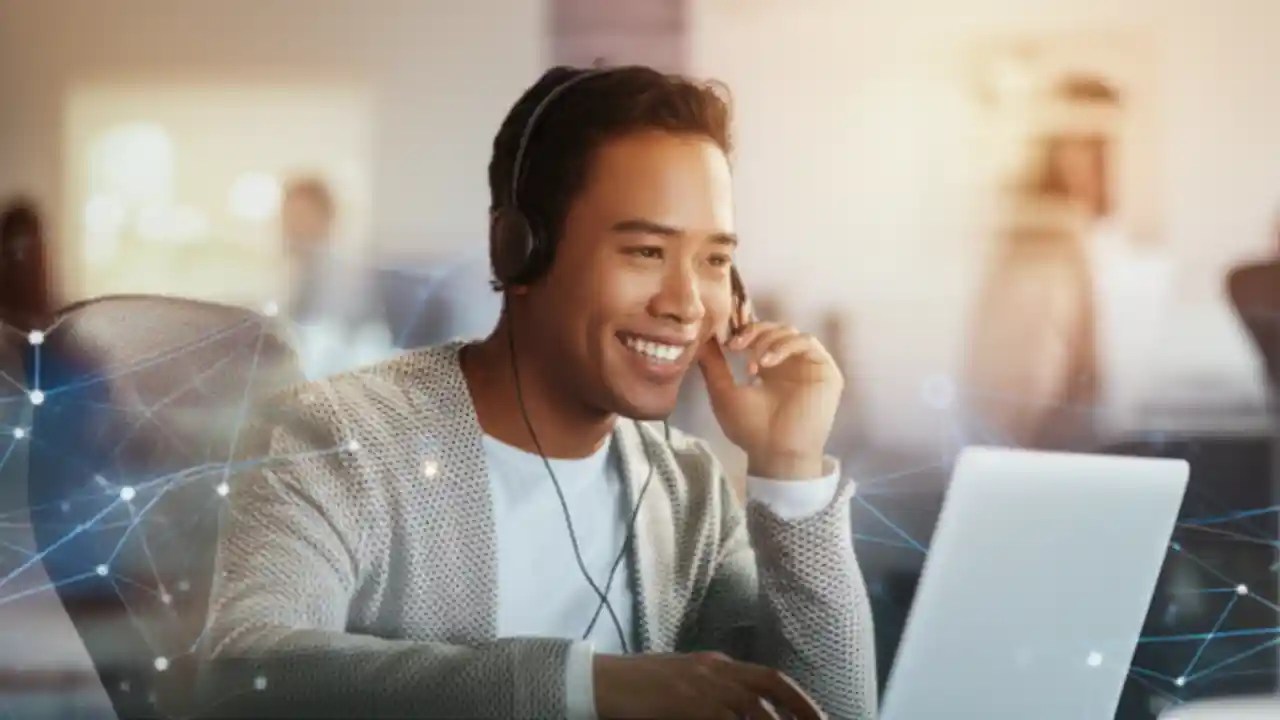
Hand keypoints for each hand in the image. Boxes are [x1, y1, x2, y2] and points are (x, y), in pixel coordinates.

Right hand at [593, 652, 825, 719]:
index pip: (769, 676)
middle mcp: (716, 669)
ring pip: (753, 707)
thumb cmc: (638, 688)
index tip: (819, 717)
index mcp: (717, 664)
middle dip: (801, 708)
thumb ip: (711, 696)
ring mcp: (702, 684)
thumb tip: (739, 711)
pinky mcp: (687, 703)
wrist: (602, 682)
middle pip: (771, 683)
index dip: (798, 697)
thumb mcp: (682, 685)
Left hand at [697, 322, 842, 478]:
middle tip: (737, 345)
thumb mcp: (724, 393)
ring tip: (754, 362)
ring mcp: (809, 366)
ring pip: (791, 332)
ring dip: (769, 339)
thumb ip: (714, 366)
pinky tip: (768, 362)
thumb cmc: (751, 429)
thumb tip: (701, 341)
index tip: (726, 343)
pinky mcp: (826, 371)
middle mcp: (791, 364)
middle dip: (755, 332)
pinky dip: (786, 345)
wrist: (774, 453)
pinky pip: (809, 343)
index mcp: (770, 367)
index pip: (761, 334)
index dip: (744, 331)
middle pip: (776, 328)